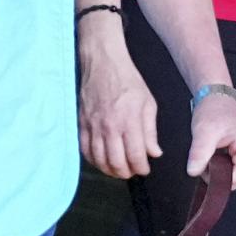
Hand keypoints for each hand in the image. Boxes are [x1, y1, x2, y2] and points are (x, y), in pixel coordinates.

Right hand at [79, 35, 161, 178]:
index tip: (145, 169)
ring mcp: (93, 125)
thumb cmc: (128, 81)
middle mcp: (110, 126)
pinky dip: (93, 160)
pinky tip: (101, 161)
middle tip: (132, 171)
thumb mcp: (148, 103)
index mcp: (129, 121)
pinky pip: (84, 149)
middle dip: (127, 172)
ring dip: (109, 170)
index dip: (141, 168)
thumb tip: (154, 153)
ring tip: (118, 169)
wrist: (103, 63)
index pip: (135, 156)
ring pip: (99, 159)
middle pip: (116, 162)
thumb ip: (150, 131)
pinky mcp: (82, 123)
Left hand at [189, 87, 235, 183]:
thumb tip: (193, 171)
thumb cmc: (214, 111)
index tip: (207, 171)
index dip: (224, 178)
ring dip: (223, 171)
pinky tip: (215, 157)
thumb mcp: (203, 131)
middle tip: (205, 162)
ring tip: (210, 156)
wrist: (217, 98)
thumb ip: (199, 153)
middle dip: (222, 175)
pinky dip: (224, 166)